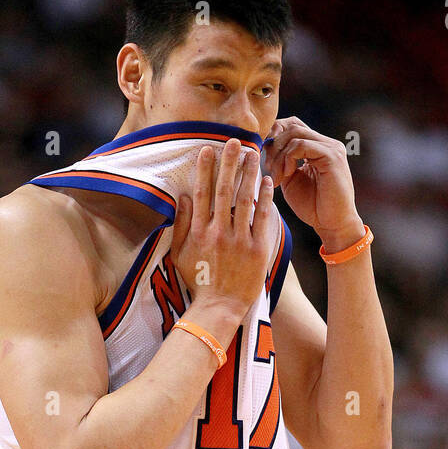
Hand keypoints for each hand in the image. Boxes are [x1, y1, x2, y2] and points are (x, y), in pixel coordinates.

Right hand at [170, 138, 273, 321]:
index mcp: (199, 231)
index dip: (204, 168)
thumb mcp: (180, 255)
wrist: (219, 308)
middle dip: (229, 162)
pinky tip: (267, 181)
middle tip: (233, 141)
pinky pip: (262, 218)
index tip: (207, 149)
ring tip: (253, 153)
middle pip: (223, 189)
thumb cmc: (198, 283)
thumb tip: (183, 197)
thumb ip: (181, 225)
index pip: (202, 192)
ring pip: (244, 198)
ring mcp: (239, 240)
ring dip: (249, 173)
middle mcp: (218, 232)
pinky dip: (265, 198)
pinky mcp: (257, 249)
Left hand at [264, 116, 364, 250]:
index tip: (263, 155)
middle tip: (267, 168)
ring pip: (295, 133)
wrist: (332, 225)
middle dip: (273, 144)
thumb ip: (281, 161)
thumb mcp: (290, 180)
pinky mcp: (332, 156)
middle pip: (292, 125)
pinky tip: (286, 175)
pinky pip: (302, 145)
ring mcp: (331, 148)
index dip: (274, 134)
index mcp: (318, 147)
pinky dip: (288, 158)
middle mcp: (327, 143)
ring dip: (279, 155)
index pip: (292, 125)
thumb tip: (264, 145)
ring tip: (277, 177)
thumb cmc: (313, 207)